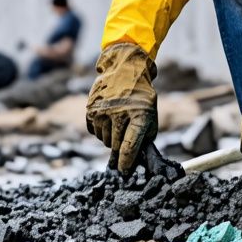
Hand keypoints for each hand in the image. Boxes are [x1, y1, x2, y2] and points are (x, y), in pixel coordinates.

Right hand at [85, 43, 157, 173]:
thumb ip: (146, 135)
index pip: (130, 146)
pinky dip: (101, 130)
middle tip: (124, 142)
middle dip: (120, 149)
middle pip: (115, 146)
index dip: (127, 162)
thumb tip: (138, 157)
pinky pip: (94, 132)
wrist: (125, 69)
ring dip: (111, 138)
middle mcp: (119, 114)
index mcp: (138, 116)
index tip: (124, 172)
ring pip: (104, 140)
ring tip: (118, 123)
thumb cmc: (141, 96)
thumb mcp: (151, 114)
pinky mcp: (91, 110)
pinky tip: (108, 119)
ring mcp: (103, 111)